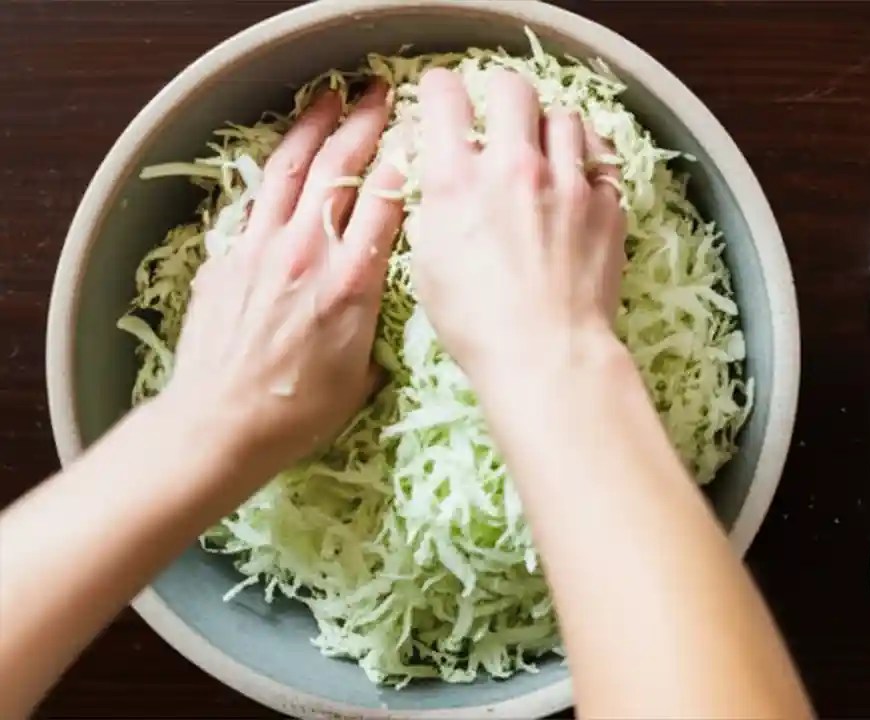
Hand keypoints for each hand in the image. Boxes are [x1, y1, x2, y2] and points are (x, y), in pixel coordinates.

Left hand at [162, 82, 402, 478]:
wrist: (220, 424)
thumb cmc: (299, 412)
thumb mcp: (363, 373)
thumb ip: (375, 328)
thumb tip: (379, 310)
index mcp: (351, 281)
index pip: (384, 201)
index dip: (402, 163)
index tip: (414, 140)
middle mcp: (306, 253)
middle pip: (337, 168)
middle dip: (361, 123)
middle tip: (377, 96)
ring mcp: (260, 249)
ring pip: (289, 171)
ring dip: (311, 129)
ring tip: (328, 101)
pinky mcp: (226, 259)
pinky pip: (253, 204)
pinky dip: (273, 177)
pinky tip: (283, 164)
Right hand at [408, 69, 625, 394]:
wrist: (548, 355)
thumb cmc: (477, 323)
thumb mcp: (429, 263)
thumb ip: (435, 207)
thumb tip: (441, 178)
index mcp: (457, 179)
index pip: (445, 97)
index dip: (440, 90)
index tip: (443, 97)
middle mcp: (513, 167)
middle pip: (513, 88)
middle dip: (501, 95)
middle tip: (500, 116)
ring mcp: (567, 182)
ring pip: (564, 116)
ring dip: (549, 127)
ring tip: (544, 149)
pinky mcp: (607, 204)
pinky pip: (601, 157)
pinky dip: (587, 158)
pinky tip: (578, 175)